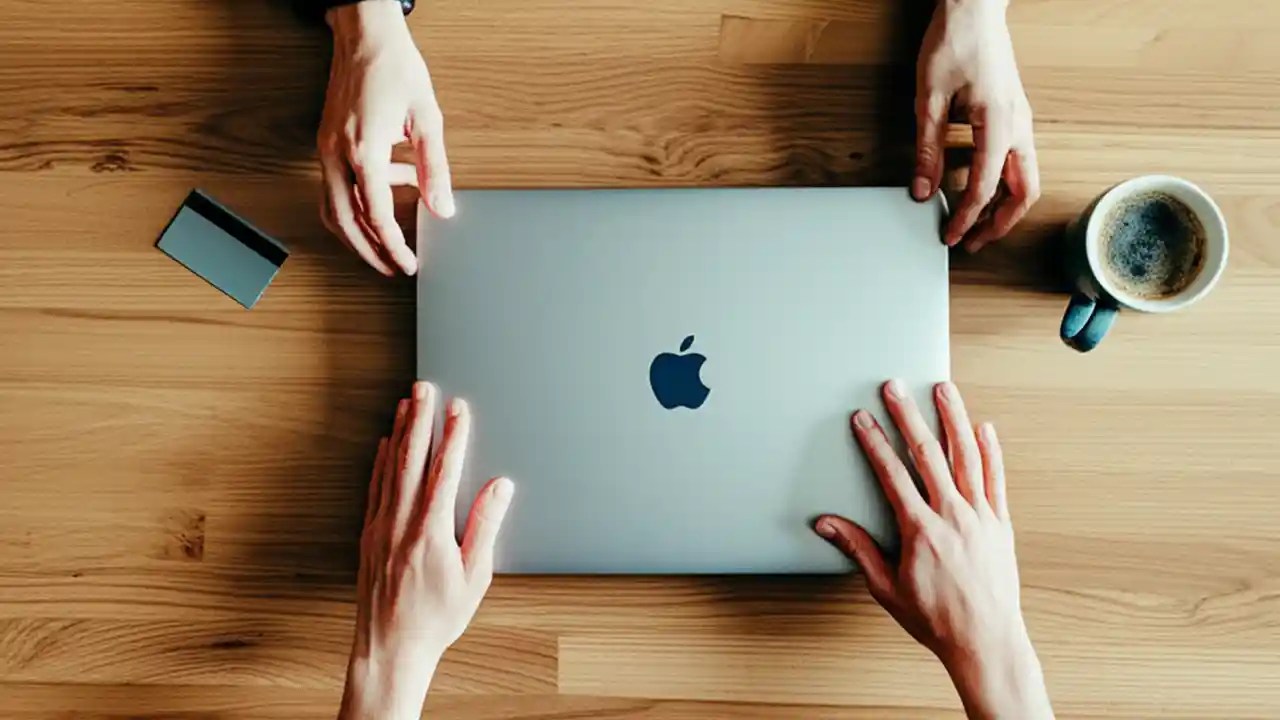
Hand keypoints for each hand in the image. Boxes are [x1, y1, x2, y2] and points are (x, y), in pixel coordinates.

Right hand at [319, 0, 454, 276]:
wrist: (364, 34)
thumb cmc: (394, 67)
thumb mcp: (427, 119)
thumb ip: (434, 168)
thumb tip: (443, 207)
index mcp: (363, 150)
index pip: (376, 215)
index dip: (393, 246)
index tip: (409, 264)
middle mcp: (337, 153)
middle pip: (345, 222)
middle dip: (369, 251)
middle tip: (393, 268)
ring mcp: (326, 148)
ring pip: (333, 208)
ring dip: (359, 232)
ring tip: (387, 245)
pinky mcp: (327, 142)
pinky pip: (336, 185)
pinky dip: (358, 201)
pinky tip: (389, 192)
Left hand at [339, 382, 513, 719]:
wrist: (390, 647)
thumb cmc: (436, 618)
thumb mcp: (474, 576)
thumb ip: (486, 526)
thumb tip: (500, 488)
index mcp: (432, 532)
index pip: (445, 471)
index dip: (454, 436)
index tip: (459, 409)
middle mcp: (402, 523)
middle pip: (412, 459)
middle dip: (420, 419)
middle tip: (425, 388)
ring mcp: (381, 528)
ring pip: (389, 468)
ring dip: (399, 432)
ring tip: (405, 404)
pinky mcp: (369, 536)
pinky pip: (374, 488)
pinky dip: (378, 462)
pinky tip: (382, 445)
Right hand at [815, 380, 1052, 719]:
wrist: (986, 640)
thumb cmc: (936, 619)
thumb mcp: (886, 587)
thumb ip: (857, 548)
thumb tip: (826, 524)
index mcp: (920, 531)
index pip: (892, 475)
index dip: (874, 443)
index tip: (862, 419)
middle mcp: (952, 516)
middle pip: (927, 454)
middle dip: (908, 416)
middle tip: (896, 387)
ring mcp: (981, 517)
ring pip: (966, 456)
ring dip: (953, 419)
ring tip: (944, 389)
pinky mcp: (1001, 524)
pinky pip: (996, 479)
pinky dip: (991, 450)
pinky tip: (984, 428)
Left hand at [914, 0, 1039, 252]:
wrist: (974, 7)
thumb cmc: (954, 42)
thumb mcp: (928, 98)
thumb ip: (926, 148)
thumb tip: (921, 188)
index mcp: (999, 123)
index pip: (985, 188)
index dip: (966, 218)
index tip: (950, 237)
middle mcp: (1019, 125)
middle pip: (1023, 192)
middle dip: (999, 224)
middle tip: (971, 242)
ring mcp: (1022, 120)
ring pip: (1027, 179)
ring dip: (1005, 207)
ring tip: (977, 224)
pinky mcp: (1016, 115)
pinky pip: (1020, 161)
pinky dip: (1005, 185)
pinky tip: (980, 190)